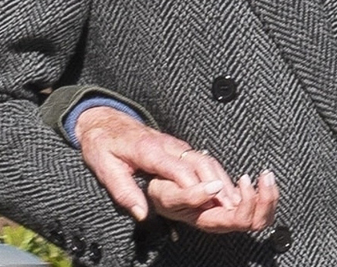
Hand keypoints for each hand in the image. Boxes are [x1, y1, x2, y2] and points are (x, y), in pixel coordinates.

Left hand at [73, 106, 240, 221]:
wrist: (102, 121)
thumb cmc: (102, 145)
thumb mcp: (104, 168)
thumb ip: (123, 191)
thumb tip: (141, 214)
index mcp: (148, 150)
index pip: (178, 169)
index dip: (195, 186)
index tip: (211, 200)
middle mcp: (166, 145)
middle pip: (198, 163)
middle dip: (217, 184)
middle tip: (231, 206)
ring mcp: (173, 144)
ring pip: (204, 159)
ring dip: (221, 179)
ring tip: (233, 201)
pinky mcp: (177, 147)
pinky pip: (200, 159)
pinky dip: (215, 173)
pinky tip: (224, 188)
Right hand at [147, 169, 278, 232]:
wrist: (160, 189)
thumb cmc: (162, 193)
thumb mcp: (169, 194)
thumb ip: (191, 195)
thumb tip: (214, 188)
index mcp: (211, 221)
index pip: (240, 220)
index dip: (247, 202)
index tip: (242, 180)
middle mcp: (224, 221)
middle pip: (258, 221)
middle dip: (266, 200)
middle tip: (265, 176)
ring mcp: (231, 213)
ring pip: (262, 215)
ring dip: (269, 196)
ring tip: (266, 175)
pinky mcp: (233, 203)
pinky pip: (258, 204)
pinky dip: (264, 192)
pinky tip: (261, 178)